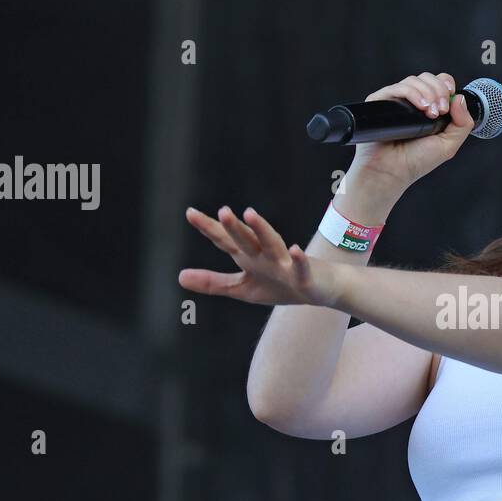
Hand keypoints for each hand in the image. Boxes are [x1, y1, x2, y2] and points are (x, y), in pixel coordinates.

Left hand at [178, 205, 340, 307]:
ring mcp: (285, 263)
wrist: (322, 289)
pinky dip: (299, 259)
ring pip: (272, 244)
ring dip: (261, 229)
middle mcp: (265, 255)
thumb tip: (179, 277)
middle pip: (246, 239)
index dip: (209, 228)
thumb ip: (213, 282)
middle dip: (233, 227)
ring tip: (249, 214)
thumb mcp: (243, 288)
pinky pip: (301, 267)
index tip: (190, 213)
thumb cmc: (283, 286)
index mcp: (249, 257)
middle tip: (221, 211)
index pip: (226, 240)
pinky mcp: (305, 276)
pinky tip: (295, 250)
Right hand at [349, 70, 475, 191]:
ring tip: (431, 114)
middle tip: (440, 111)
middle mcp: (412, 103)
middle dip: (438, 91)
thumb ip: (462, 123)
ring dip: (427, 93)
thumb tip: (459, 98)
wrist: (392, 172)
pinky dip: (412, 93)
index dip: (445, 84)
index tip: (450, 95)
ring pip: (413, 80)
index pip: (438, 83)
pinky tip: (420, 107)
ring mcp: (396, 101)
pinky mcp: (380, 102)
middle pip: (427, 78)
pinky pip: (397, 88)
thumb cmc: (416, 162)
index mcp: (427, 109)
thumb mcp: (449, 144)